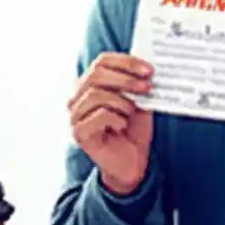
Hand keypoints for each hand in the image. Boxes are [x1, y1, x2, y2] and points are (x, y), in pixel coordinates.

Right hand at [68, 52, 154, 195]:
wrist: (132, 162)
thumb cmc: (133, 130)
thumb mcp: (139, 101)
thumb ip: (138, 83)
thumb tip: (145, 66)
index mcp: (90, 84)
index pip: (102, 61)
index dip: (126, 62)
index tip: (148, 70)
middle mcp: (78, 97)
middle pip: (96, 75)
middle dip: (126, 79)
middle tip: (147, 87)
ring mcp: (75, 115)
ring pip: (95, 94)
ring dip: (121, 101)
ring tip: (132, 111)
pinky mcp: (79, 133)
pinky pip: (97, 115)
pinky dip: (115, 118)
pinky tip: (122, 125)